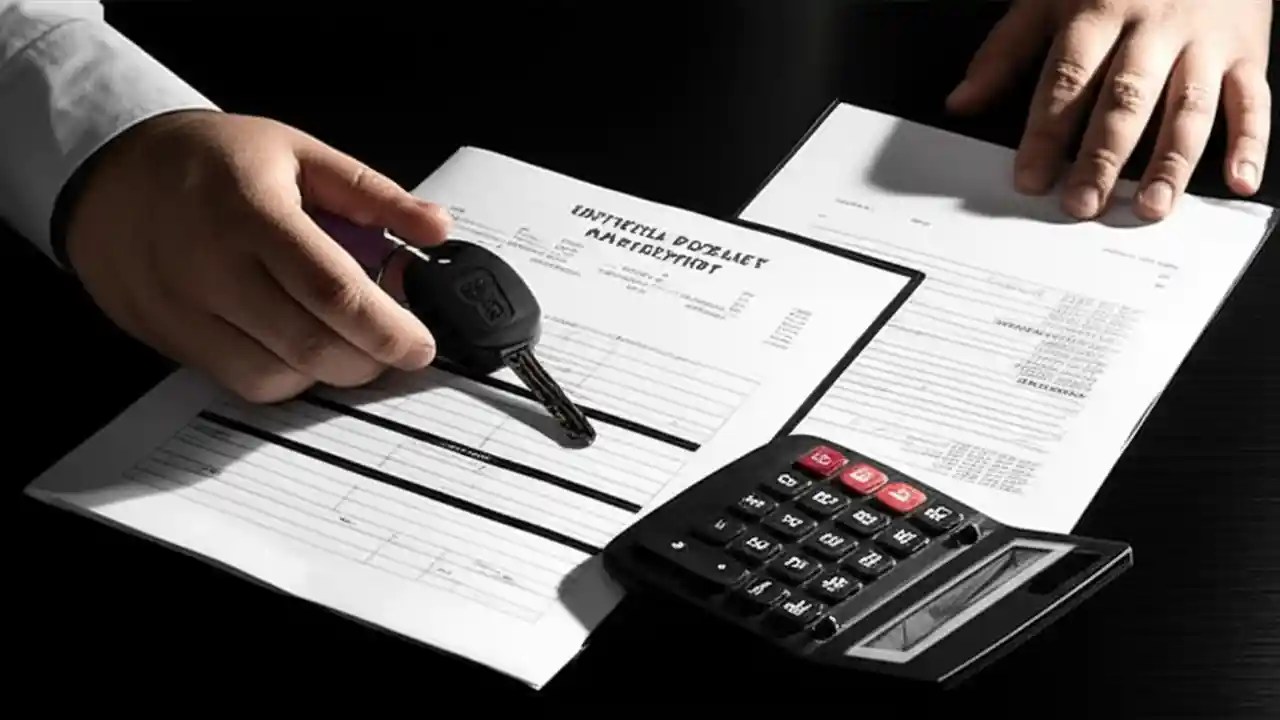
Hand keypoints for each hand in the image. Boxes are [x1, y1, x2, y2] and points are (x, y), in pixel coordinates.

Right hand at [64, 110, 451, 402]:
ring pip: (278, 376)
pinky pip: (244, 382)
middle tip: (396, 346)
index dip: (387, 328)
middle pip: (310, 344)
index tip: (421, 344)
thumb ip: (372, 193)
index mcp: (253, 213)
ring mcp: (186, 311)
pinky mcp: (172, 340)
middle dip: (370, 358)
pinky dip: (289, 378)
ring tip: (352, 344)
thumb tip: (435, 228)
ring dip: (331, 373)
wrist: (110, 174)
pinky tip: (304, 349)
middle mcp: (213, 268)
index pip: (331, 290)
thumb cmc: (210, 160)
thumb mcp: (298, 152)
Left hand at [946, 0, 1272, 219]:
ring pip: (1188, 107)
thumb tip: (961, 102)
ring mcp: (1204, 41)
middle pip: (1127, 99)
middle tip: (1083, 204)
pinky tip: (1237, 182)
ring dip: (1171, 162)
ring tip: (1149, 206)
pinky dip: (1250, 144)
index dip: (1046, 133)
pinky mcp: (1246, 52)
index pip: (1069, 79)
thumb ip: (1006, 51)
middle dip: (1103, 157)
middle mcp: (1155, 27)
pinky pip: (1253, 100)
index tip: (1030, 179)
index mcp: (1100, 10)